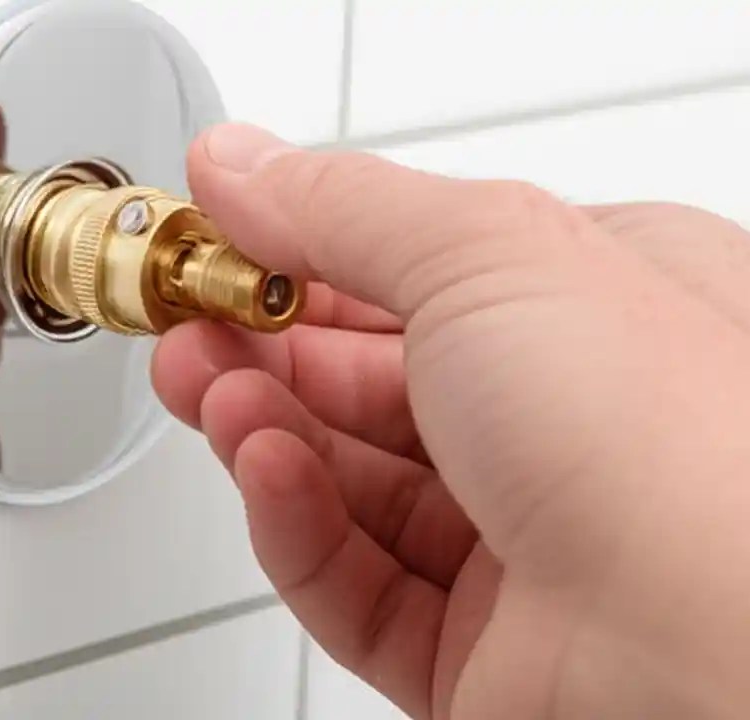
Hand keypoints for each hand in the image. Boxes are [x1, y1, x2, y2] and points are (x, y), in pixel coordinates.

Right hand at [153, 123, 749, 718]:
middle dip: (267, 346)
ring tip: (209, 391)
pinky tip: (267, 473)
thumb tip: (241, 164)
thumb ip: (344, 209)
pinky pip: (356, 585)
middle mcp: (568, 434)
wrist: (717, 664)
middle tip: (190, 321)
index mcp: (602, 315)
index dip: (310, 253)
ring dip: (268, 431)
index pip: (425, 273)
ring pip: (355, 486)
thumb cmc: (679, 453)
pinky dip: (296, 527)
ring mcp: (524, 549)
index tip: (223, 239)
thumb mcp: (489, 257)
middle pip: (375, 382)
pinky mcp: (477, 656)